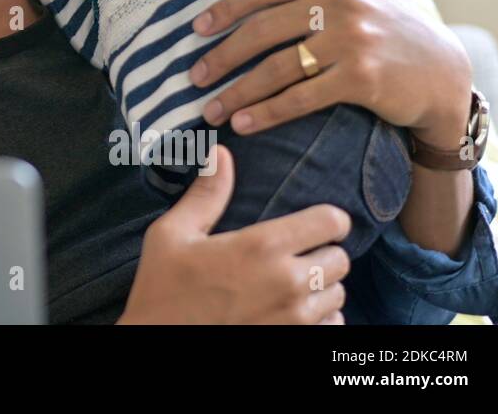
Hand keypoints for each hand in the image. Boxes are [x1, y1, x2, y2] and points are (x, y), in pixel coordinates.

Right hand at [119, 145, 350, 323]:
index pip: (331, 222)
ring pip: (338, 295)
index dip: (326, 219)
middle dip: (322, 253)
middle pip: (340, 259)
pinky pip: (331, 325)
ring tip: (290, 284)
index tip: (312, 223)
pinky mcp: (296, 342)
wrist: (156, 341)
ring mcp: (295, 319)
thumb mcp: (172, 234)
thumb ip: (206, 195)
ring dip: (320, 287)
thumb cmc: (163, 288)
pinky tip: (290, 311)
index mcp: (261, 247)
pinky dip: (318, 318)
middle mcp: (287, 282)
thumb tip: (220, 154)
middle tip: (295, 255)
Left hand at [191, 0, 472, 145]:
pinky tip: (243, 124)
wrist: (444, 73)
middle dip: (222, 56)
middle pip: (263, 30)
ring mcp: (352, 40)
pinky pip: (301, 97)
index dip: (225, 9)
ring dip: (237, 92)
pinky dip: (267, 113)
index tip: (197, 29)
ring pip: (277, 67)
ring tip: (210, 110)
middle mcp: (342, 2)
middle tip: (195, 76)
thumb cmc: (397, 20)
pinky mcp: (361, 78)